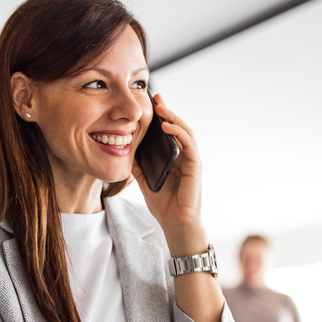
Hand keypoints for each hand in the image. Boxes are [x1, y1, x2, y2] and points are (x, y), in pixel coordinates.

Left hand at [131, 94, 205, 254]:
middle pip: (179, 128)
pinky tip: (167, 127)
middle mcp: (186, 157)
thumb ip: (139, 166)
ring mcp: (192, 161)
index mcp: (176, 159)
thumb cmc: (164, 206)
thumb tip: (126, 151)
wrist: (175, 225)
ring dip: (173, 118)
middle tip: (157, 97)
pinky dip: (178, 134)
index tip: (152, 103)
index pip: (170, 132)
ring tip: (161, 107)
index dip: (163, 117)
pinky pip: (189, 145)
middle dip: (168, 111)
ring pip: (185, 132)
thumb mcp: (144, 181)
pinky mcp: (195, 168)